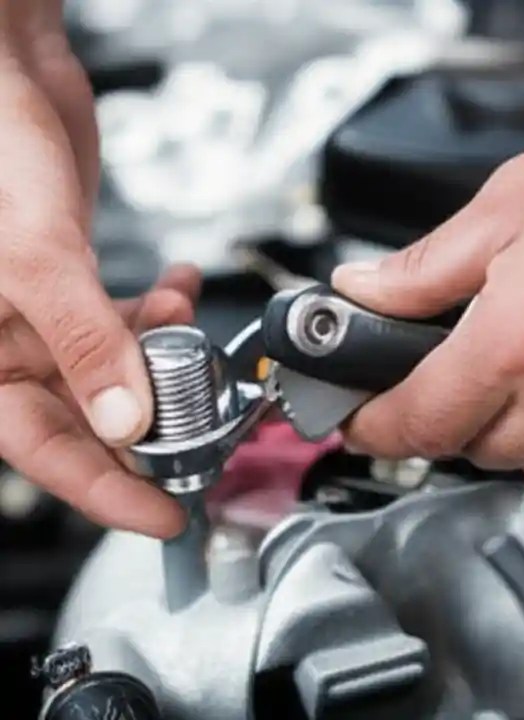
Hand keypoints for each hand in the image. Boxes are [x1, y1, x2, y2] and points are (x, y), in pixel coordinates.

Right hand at [0, 265, 201, 536]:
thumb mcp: (34, 259)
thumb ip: (82, 338)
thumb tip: (125, 418)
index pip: (43, 450)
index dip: (107, 492)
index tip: (166, 516)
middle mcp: (7, 350)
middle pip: (90, 419)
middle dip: (157, 425)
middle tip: (213, 437)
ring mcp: (38, 321)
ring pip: (118, 369)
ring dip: (166, 358)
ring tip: (195, 342)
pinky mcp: (70, 285)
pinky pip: (123, 317)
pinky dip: (160, 310)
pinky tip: (183, 289)